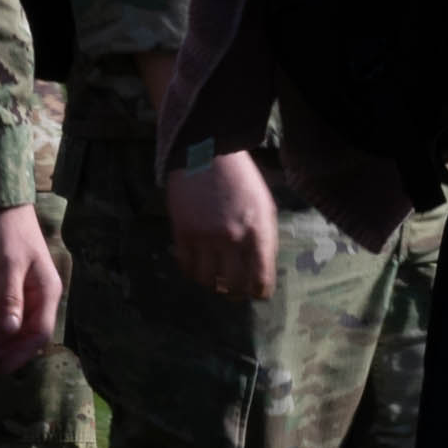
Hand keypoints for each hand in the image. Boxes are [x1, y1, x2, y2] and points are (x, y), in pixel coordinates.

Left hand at [0, 202, 61, 368]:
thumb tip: (10, 331)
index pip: (39, 332)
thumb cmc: (7, 232)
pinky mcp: (7, 295)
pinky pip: (2, 323)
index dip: (20, 352)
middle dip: (4, 351)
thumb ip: (10, 298)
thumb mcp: (8, 265)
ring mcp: (23, 299)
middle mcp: (38, 299)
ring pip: (13, 333)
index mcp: (46, 292)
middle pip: (26, 337)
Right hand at [167, 144, 279, 303]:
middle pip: (233, 285)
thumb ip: (264, 239)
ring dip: (212, 284)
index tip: (256, 293)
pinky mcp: (183, 232)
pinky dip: (192, 272)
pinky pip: (186, 266)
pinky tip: (197, 267)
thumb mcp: (265, 207)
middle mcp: (233, 238)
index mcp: (259, 232)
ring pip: (207, 280)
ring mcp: (206, 236)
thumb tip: (259, 269)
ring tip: (214, 280)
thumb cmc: (242, 181)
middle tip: (233, 291)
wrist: (209, 154)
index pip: (261, 279)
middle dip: (235, 293)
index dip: (259, 292)